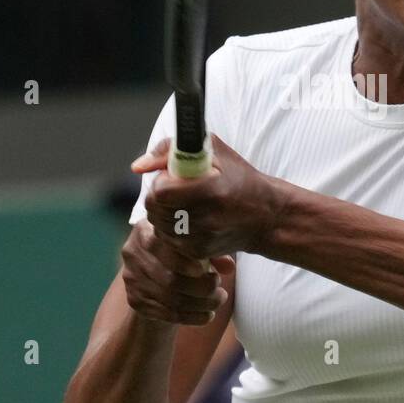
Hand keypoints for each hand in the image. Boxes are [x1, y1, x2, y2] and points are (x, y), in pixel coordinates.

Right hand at [119, 219, 233, 326]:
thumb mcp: (194, 246)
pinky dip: (190, 317)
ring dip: (199, 304)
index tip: (203, 270)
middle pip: (167, 277)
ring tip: (219, 301)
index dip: (183, 260)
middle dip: (199, 287)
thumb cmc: (182, 253)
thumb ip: (211, 251)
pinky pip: (165, 314)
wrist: (157, 275)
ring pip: (169, 298)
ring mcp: (131, 279)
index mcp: (144, 230)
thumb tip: (228, 266)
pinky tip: (207, 315)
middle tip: (220, 291)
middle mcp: (132, 253)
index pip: (161, 246)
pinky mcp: (135, 301)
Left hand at [134, 133, 283, 259]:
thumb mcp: (213, 152)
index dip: (161, 182)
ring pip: (158, 225)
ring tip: (185, 204)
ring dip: (164, 213)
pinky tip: (190, 220)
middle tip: (176, 191)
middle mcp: (207, 217)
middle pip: (154, 209)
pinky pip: (168, 240)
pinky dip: (172, 229)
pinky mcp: (200, 252)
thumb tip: (137, 167)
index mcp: (211, 189)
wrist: (266, 217)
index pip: (161, 192)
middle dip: (159, 198)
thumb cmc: (239, 178)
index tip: (173, 178)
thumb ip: (170, 150)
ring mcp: (203, 238)